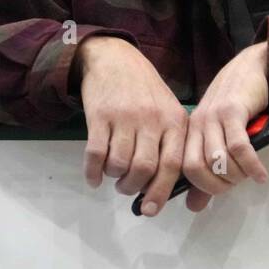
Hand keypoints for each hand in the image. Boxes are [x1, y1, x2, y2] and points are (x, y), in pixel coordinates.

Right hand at [76, 36, 187, 215]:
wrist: (115, 59)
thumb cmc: (146, 91)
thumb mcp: (169, 110)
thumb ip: (171, 143)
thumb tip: (165, 187)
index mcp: (175, 121)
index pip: (173, 164)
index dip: (162, 191)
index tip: (151, 210)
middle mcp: (152, 120)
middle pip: (144, 168)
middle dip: (134, 187)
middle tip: (128, 188)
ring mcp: (125, 117)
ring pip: (119, 164)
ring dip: (115, 179)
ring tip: (115, 177)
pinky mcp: (99, 116)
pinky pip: (95, 154)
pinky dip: (93, 173)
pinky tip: (94, 178)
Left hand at [181, 42, 268, 212]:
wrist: (253, 66)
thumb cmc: (239, 102)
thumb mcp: (218, 134)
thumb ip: (206, 171)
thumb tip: (194, 207)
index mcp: (189, 131)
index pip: (184, 170)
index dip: (203, 186)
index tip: (222, 190)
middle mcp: (197, 124)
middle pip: (197, 168)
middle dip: (218, 184)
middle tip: (237, 183)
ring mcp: (214, 117)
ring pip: (218, 159)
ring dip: (235, 175)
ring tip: (250, 176)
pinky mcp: (234, 111)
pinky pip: (240, 147)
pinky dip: (251, 165)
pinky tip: (260, 174)